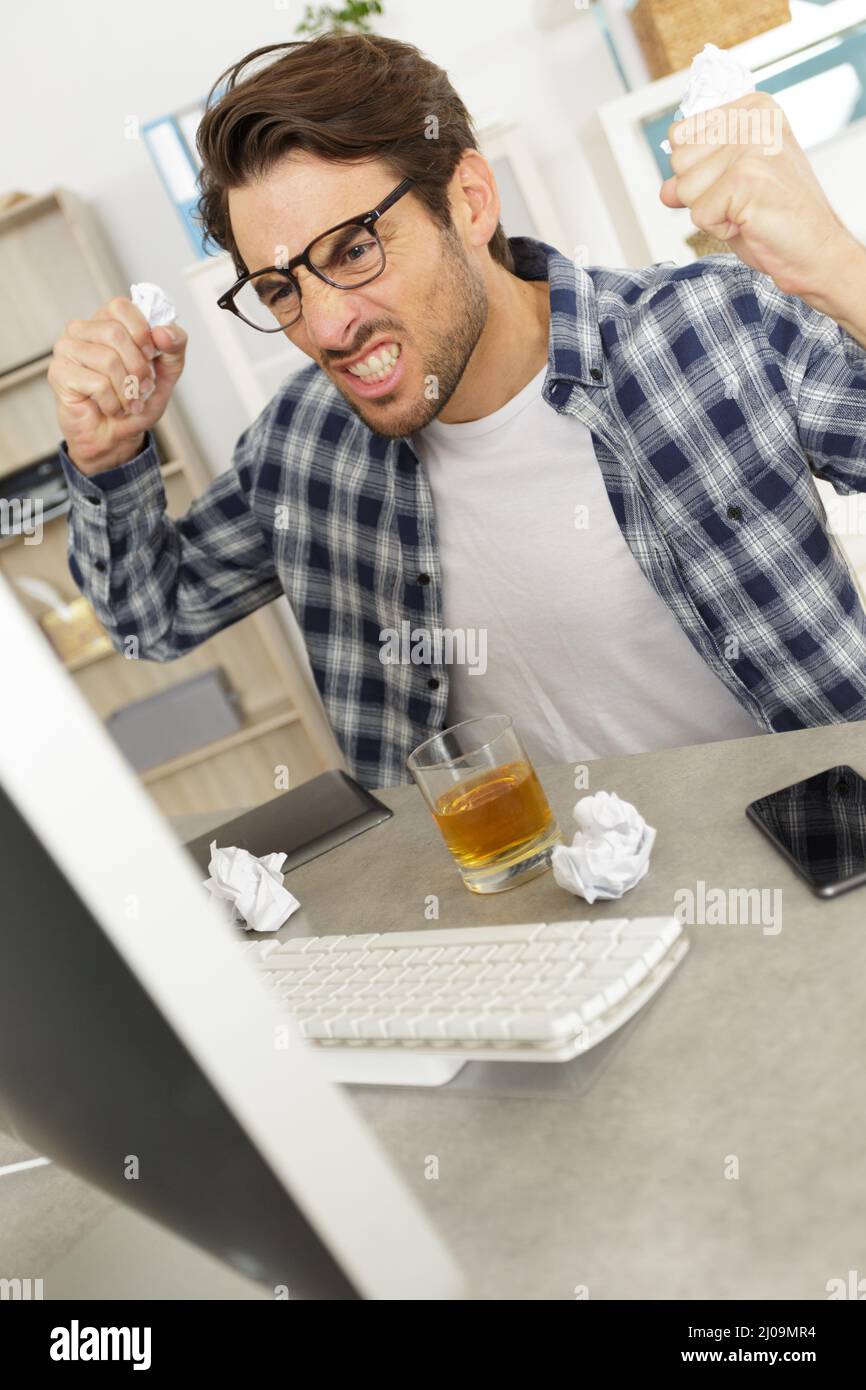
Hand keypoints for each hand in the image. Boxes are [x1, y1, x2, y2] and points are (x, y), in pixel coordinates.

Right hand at [48, 296, 187, 473]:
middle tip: (142, 387)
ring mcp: (66, 350)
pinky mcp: (59, 374)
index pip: (120, 306)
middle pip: (115, 333)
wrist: (115, 437)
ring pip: (107, 360)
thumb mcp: (166, 374)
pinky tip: (112, 408)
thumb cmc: (135, 402)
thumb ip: (174, 347)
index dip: (141, 332)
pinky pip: (97, 384)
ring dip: (127, 390)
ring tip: (129, 401)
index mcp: (105, 321)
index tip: (150, 356)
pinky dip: (114, 403)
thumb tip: (163, 332)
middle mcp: (81, 330)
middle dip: (138, 367)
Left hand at [659, 91, 857, 305]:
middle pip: (679, 161)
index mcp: (751, 109)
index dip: (698, 171)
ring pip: (685, 188)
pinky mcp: (745, 178)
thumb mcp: (728, 187)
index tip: (736, 181)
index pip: (680, 135)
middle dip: (702, 193)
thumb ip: (694, 178)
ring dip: (711, 212)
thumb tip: (665, 190)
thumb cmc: (776, 217)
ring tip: (748, 210)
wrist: (815, 250)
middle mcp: (753, 119)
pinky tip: (751, 221)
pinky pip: (698, 214)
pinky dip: (719, 229)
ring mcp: (751, 146)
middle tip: (743, 200)